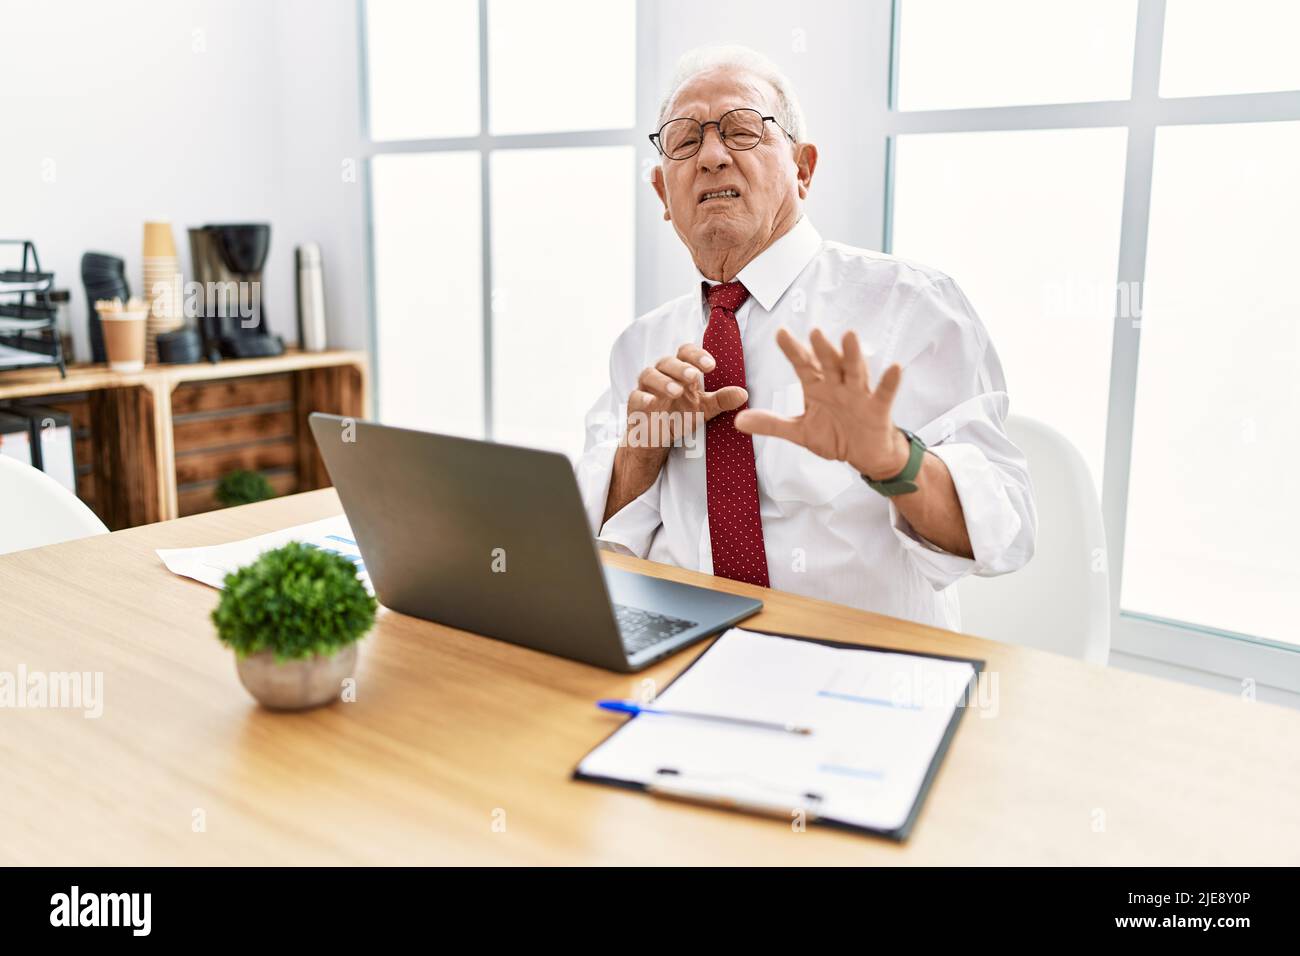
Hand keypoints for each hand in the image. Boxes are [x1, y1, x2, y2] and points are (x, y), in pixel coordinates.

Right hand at [623, 343, 748, 459]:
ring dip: (663, 381)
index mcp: (678, 371)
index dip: (697, 355)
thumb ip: (721, 400)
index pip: (685, 353)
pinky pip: (636, 397)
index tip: (711, 366)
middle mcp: (661, 375)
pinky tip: (654, 403)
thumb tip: (743, 393)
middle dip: (681, 367)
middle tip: (695, 377)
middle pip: (666, 361)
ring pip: (649, 374)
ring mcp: (645, 389)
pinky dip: (644, 398)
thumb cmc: (679, 417)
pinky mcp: (634, 405)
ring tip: (677, 391)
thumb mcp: (704, 409)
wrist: (655, 440)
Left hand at [735, 327, 909, 478]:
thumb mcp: (799, 432)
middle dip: (821, 348)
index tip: (780, 332)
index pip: (803, 364)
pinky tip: (894, 368)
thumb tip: (739, 421)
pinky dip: (889, 382)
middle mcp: (837, 385)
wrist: (865, 455)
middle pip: (828, 363)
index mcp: (817, 387)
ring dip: (852, 355)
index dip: (792, 350)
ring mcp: (858, 395)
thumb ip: (772, 424)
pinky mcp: (877, 408)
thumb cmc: (835, 436)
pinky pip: (884, 393)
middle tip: (813, 331)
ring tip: (849, 336)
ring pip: (854, 372)